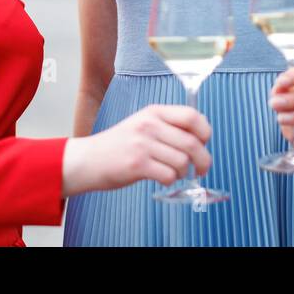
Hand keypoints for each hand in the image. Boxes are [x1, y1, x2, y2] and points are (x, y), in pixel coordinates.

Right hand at [63, 104, 212, 194]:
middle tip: (202, 169)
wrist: (88, 160)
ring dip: (183, 172)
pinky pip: (168, 175)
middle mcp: (149, 125)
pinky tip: (163, 179)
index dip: (205, 132)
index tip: (204, 143)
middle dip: (203, 160)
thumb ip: (169, 125)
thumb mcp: (144, 124)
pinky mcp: (137, 165)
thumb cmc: (120, 144)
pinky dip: (170, 181)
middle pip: (192, 142)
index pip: (192, 116)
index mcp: (154, 112)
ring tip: (174, 173)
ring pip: (182, 161)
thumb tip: (202, 133)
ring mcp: (142, 144)